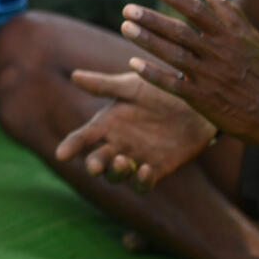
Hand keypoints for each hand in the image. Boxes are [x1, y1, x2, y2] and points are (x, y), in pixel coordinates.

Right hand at [59, 65, 216, 187]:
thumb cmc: (161, 91)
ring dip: (116, 172)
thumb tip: (74, 75)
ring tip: (124, 161)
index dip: (71, 146)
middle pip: (98, 161)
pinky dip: (141, 181)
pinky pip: (143, 183)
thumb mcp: (133, 86)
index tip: (61, 155)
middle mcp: (118, 144)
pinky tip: (146, 170)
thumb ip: (105, 85)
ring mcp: (136, 159)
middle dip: (95, 164)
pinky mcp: (157, 169)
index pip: (83, 138)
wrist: (198, 105)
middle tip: (94, 165)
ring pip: (118, 175)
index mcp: (107, 124)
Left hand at [116, 0, 258, 145]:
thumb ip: (231, 14)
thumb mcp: (252, 40)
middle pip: (179, 31)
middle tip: (128, 9)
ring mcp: (208, 76)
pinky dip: (153, 74)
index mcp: (228, 37)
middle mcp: (217, 53)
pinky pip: (173, 84)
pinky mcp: (202, 98)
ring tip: (126, 27)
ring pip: (172, 55)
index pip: (196, 10)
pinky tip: (134, 64)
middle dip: (152, 18)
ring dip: (147, 41)